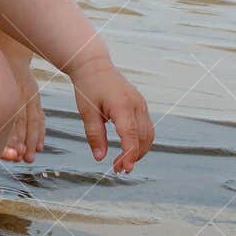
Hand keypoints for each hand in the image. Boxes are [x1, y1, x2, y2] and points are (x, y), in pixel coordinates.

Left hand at [1, 58, 44, 162]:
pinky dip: (40, 132)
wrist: (7, 49)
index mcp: (7, 89)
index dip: (12, 135)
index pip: (11, 116)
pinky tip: (38, 146)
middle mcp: (20, 93)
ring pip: (33, 120)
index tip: (13, 151)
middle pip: (22, 120)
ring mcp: (29, 94)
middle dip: (22, 140)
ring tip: (29, 157)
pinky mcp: (35, 96)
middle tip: (20, 157)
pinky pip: (39, 116)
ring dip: (32, 139)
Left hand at [69, 58, 153, 174]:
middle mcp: (136, 104)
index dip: (130, 154)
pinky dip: (140, 141)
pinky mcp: (141, 105)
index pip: (130, 135)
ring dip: (139, 151)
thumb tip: (100, 158)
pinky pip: (147, 127)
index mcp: (122, 105)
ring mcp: (141, 104)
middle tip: (118, 169)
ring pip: (148, 134)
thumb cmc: (88, 87)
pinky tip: (129, 149)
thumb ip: (94, 135)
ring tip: (123, 163)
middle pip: (143, 138)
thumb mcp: (86, 112)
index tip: (125, 169)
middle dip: (134, 157)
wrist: (94, 65)